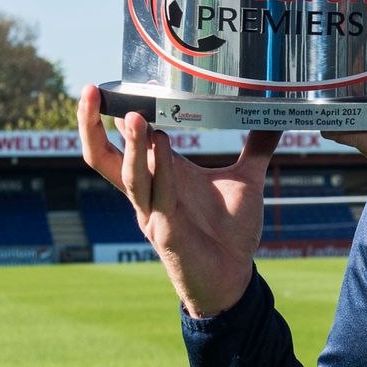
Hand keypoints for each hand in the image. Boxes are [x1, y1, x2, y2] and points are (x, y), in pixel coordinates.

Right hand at [76, 85, 280, 316]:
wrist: (235, 278)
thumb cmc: (231, 231)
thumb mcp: (245, 179)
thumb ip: (257, 147)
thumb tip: (275, 116)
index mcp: (158, 177)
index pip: (115, 145)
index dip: (101, 118)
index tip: (98, 87)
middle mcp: (148, 193)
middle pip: (102, 159)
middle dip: (91, 126)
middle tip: (91, 92)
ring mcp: (153, 213)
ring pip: (130, 177)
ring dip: (131, 147)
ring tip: (136, 116)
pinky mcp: (166, 233)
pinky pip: (159, 198)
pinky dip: (162, 171)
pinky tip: (164, 147)